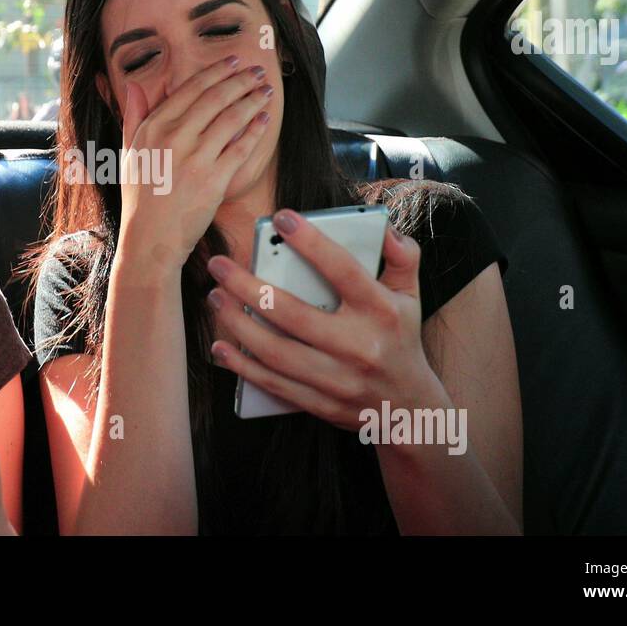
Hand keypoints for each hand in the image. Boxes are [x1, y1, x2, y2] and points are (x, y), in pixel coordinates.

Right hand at [115, 55, 272, 266]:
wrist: (150, 237)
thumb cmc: (140, 197)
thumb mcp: (128, 152)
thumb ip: (133, 115)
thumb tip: (134, 85)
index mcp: (153, 127)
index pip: (191, 89)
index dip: (217, 72)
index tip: (233, 62)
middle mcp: (174, 138)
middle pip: (215, 98)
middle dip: (241, 80)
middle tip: (257, 71)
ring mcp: (195, 158)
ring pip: (231, 118)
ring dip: (253, 100)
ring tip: (266, 92)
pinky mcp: (214, 179)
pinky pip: (240, 147)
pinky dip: (255, 131)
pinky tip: (264, 121)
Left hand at [205, 209, 449, 432]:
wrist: (409, 408)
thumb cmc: (400, 340)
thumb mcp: (411, 296)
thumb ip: (402, 257)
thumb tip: (382, 226)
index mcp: (380, 312)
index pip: (343, 270)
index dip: (311, 242)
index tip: (281, 218)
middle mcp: (358, 346)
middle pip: (292, 314)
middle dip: (247, 287)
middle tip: (218, 265)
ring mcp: (338, 379)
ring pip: (276, 351)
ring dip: (237, 324)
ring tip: (215, 297)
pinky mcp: (320, 403)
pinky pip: (274, 384)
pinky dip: (242, 367)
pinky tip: (221, 348)